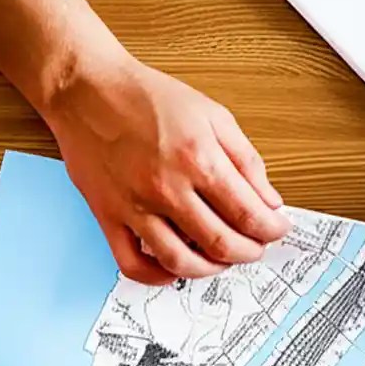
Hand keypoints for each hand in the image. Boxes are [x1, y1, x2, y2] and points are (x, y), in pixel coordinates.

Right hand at [42, 56, 290, 283]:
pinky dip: (158, 276)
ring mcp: (136, 206)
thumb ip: (246, 160)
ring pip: (181, 262)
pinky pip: (133, 264)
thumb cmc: (147, 97)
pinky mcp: (108, 217)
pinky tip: (174, 268)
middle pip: (221, 243)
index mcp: (199, 158)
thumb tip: (269, 200)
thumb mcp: (212, 115)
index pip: (249, 214)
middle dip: (248, 252)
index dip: (271, 230)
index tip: (277, 230)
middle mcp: (168, 187)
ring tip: (221, 258)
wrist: (87, 89)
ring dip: (210, 269)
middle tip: (255, 247)